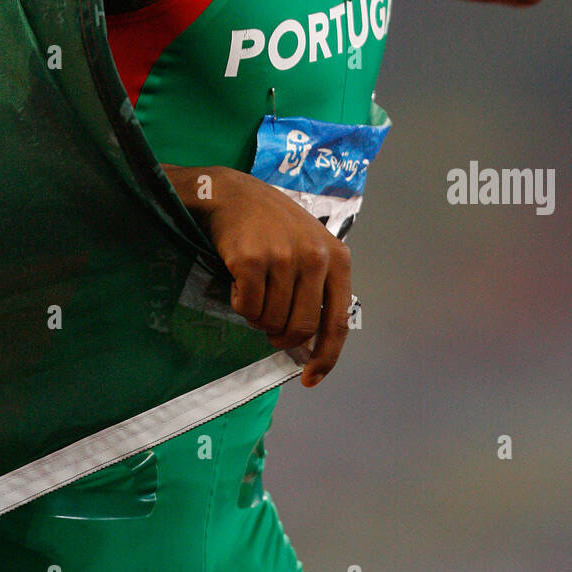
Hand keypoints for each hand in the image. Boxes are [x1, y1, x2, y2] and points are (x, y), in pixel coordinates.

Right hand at [163, 163, 353, 386]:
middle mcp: (315, 257)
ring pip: (271, 320)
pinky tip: (238, 281)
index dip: (325, 357)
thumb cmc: (273, 224)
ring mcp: (283, 258)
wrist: (233, 192)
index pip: (338, 322)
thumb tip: (312, 345)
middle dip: (282, 337)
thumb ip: (318, 288)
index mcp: (338, 258)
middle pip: (302, 327)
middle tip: (269, 329)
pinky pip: (247, 307)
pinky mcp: (251, 260)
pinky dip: (240, 304)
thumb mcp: (310, 246)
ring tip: (253, 293)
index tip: (310, 378)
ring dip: (258, 318)